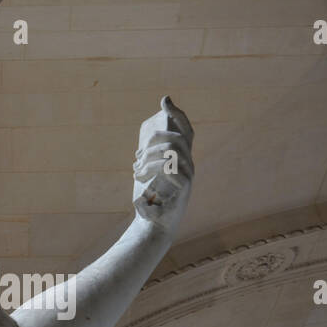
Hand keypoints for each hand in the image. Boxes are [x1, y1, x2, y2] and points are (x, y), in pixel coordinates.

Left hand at [132, 96, 192, 233]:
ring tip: (136, 168)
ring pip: (173, 150)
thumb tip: (144, 146)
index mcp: (182, 160)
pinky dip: (152, 167)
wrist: (153, 226)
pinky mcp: (184, 187)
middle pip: (178, 138)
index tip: (165, 100)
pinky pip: (170, 166)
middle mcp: (189, 166)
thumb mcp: (149, 176)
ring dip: (150, 155)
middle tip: (138, 154)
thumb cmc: (150, 202)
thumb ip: (151, 161)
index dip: (177, 114)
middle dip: (156, 139)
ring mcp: (188, 176)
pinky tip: (140, 176)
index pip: (186, 132)